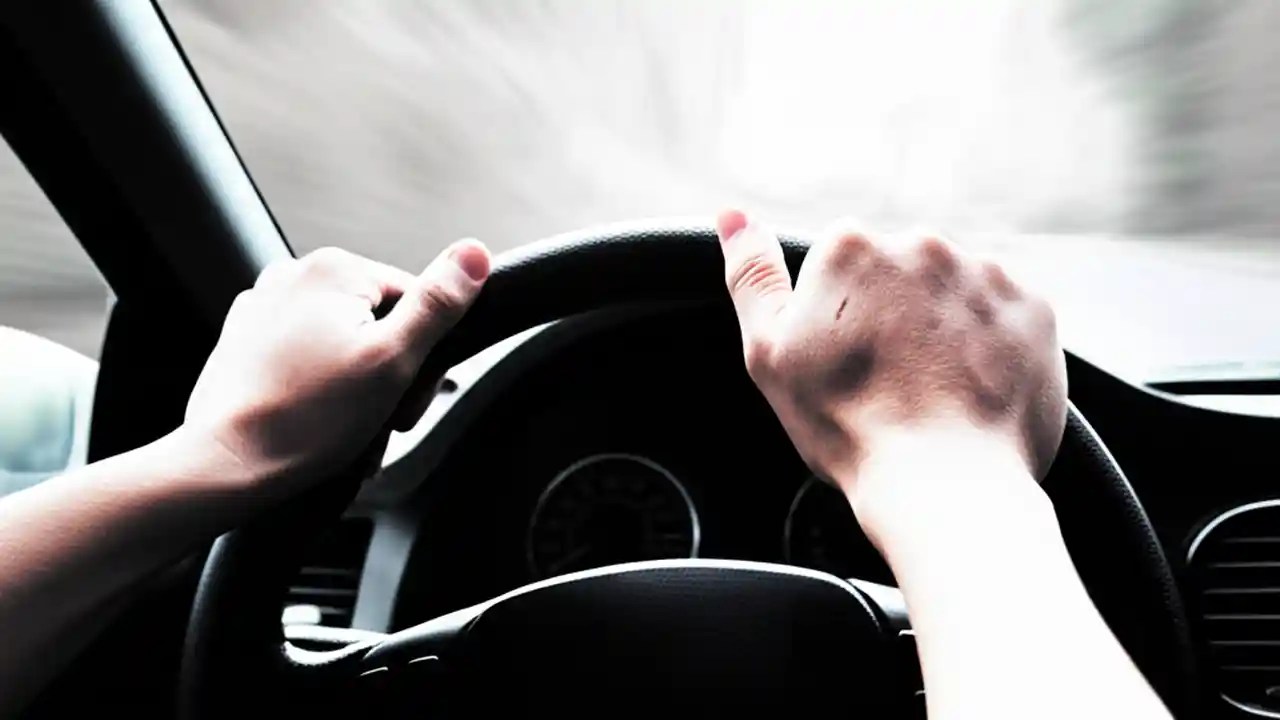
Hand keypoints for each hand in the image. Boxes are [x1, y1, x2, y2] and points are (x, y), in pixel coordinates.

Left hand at [183, 242, 489, 491]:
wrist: (227, 466)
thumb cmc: (306, 420)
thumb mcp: (394, 360)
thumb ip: (439, 304)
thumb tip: (474, 254)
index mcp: (335, 268)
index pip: (417, 303)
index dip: (424, 356)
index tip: (406, 395)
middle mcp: (295, 274)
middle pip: (379, 321)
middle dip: (389, 373)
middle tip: (376, 416)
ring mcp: (265, 307)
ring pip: (345, 342)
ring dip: (358, 384)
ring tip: (345, 424)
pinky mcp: (247, 340)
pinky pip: (307, 356)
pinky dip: (320, 385)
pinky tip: (316, 417)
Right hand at [715, 210, 1066, 538]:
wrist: (944, 483)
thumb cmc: (847, 426)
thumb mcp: (769, 354)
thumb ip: (752, 275)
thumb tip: (733, 216)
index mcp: (851, 247)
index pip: (841, 266)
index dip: (838, 318)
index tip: (845, 362)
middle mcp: (922, 242)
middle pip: (900, 273)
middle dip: (894, 314)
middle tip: (888, 381)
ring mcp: (985, 272)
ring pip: (954, 292)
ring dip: (944, 327)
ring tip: (934, 390)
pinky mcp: (1034, 307)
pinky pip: (1005, 316)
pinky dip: (991, 345)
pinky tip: (971, 389)